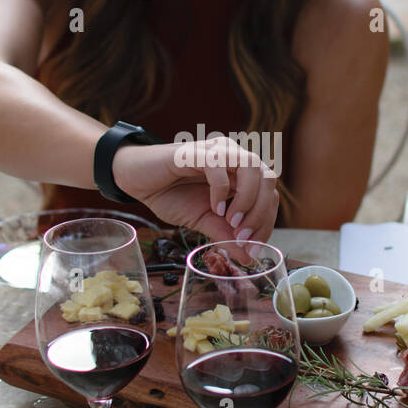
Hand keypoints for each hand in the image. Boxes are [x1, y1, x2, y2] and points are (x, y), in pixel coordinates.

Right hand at [114, 137, 279, 255]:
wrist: (138, 182)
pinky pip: (219, 165)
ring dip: (247, 199)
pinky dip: (222, 190)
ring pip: (251, 167)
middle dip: (261, 212)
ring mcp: (216, 151)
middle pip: (268, 179)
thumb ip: (226, 234)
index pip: (269, 193)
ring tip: (230, 221)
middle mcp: (233, 156)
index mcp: (240, 173)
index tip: (252, 247)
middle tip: (242, 236)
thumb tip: (249, 257)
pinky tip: (213, 207)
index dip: (267, 221)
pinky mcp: (196, 152)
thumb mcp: (204, 221)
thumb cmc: (171, 195)